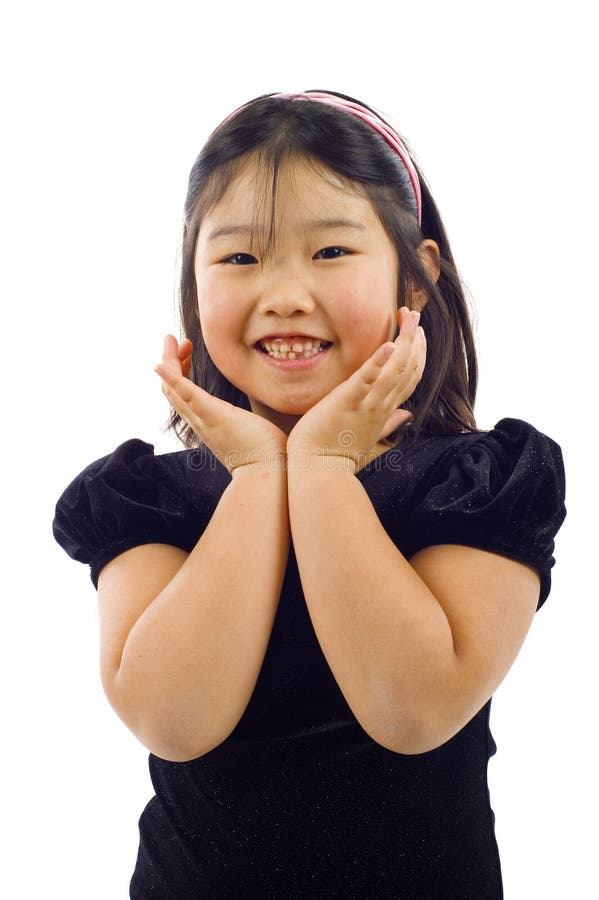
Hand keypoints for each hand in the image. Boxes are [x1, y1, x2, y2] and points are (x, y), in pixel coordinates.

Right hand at [155, 335, 287, 474]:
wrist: (266, 473)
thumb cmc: (265, 454)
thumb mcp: (249, 429)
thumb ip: (244, 420)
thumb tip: (255, 415)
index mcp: (208, 421)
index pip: (183, 394)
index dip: (178, 371)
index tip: (186, 350)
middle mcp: (199, 421)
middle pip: (171, 390)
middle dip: (169, 361)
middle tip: (174, 340)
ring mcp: (203, 419)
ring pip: (173, 389)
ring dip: (168, 362)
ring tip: (172, 340)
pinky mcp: (212, 416)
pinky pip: (186, 394)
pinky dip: (172, 378)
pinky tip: (160, 364)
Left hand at [286, 307, 424, 466]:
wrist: (319, 470)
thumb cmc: (337, 451)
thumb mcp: (369, 434)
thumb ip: (390, 423)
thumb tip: (408, 416)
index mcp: (385, 410)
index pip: (411, 378)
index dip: (418, 353)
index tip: (417, 333)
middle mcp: (382, 406)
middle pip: (409, 369)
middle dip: (415, 339)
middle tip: (414, 315)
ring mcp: (367, 405)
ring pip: (396, 371)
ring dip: (405, 342)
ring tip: (408, 318)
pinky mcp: (347, 402)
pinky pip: (367, 380)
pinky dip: (379, 362)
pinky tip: (388, 344)